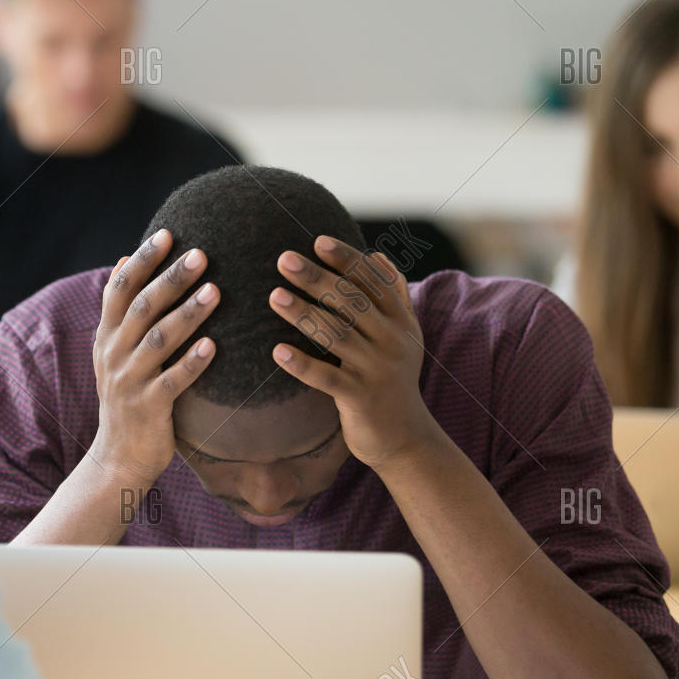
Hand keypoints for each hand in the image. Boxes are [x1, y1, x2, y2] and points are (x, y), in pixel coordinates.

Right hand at [89, 229, 219, 484]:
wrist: (118, 458)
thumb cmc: (127, 397)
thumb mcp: (112, 351)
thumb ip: (119, 310)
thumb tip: (121, 259)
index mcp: (106, 336)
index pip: (120, 289)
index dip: (142, 261)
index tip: (167, 234)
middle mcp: (113, 354)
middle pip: (142, 308)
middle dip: (171, 279)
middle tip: (201, 253)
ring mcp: (128, 381)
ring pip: (158, 340)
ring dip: (188, 314)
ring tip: (215, 291)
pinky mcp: (148, 408)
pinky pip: (172, 382)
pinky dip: (192, 363)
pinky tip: (213, 346)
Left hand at [268, 236, 442, 469]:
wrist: (405, 437)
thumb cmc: (393, 380)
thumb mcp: (403, 335)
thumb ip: (393, 296)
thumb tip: (378, 256)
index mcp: (400, 321)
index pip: (373, 282)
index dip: (346, 260)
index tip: (317, 241)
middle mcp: (392, 341)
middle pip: (352, 303)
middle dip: (317, 278)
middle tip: (283, 260)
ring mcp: (377, 370)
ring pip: (337, 336)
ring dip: (304, 314)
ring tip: (273, 297)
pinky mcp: (361, 398)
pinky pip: (327, 378)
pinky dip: (303, 364)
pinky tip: (277, 351)